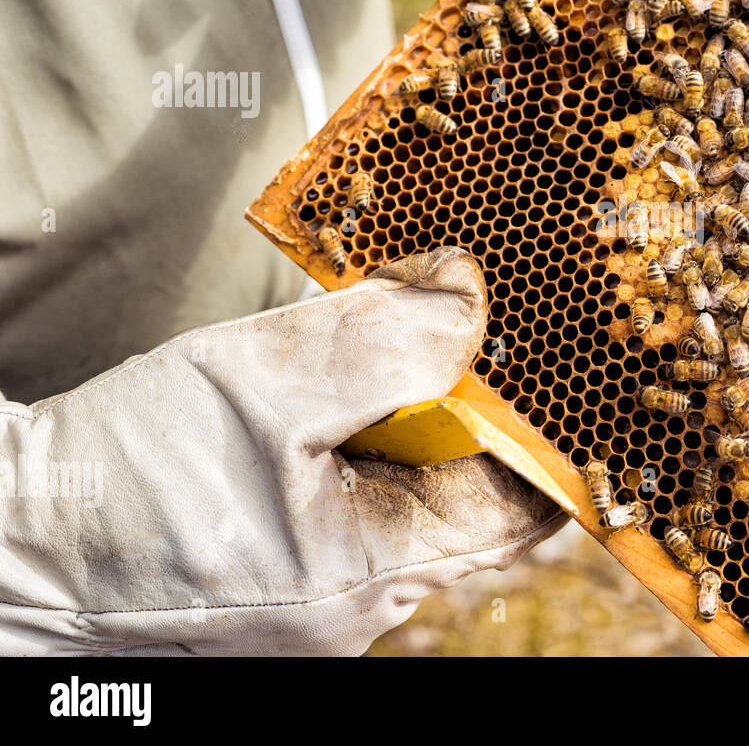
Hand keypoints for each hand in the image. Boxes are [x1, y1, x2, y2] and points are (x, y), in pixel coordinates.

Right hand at [0, 249, 565, 654]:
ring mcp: (322, 608)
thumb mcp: (256, 383)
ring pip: (408, 500)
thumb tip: (470, 300)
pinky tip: (311, 416)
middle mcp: (360, 609)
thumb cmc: (111, 478)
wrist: (8, 542)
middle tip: (426, 330)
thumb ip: (382, 339)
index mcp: (373, 573)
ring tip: (347, 369)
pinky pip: (357, 517)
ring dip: (399, 424)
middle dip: (455, 408)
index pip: (519, 500)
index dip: (535, 419)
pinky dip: (355, 454)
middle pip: (465, 496)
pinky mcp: (289, 590)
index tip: (530, 349)